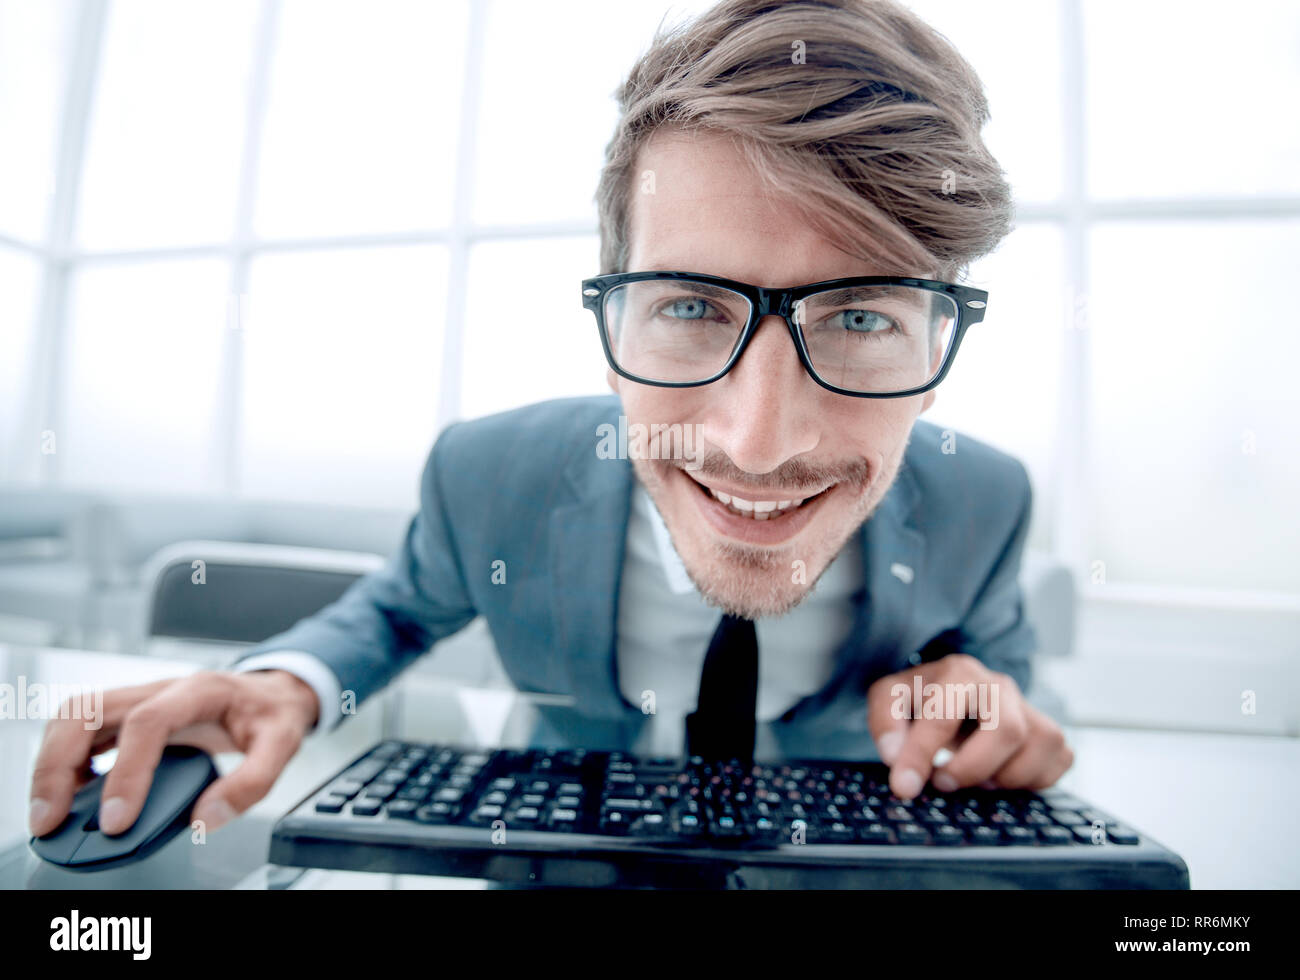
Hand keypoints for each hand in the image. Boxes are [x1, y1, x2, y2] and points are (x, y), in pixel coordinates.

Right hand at [28, 668, 319, 837]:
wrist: (274, 691)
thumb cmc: (273, 714)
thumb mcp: (283, 745)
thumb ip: (250, 783)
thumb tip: (206, 819)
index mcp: (200, 691)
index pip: (147, 723)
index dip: (126, 771)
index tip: (116, 820)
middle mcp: (161, 688)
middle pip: (88, 710)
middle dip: (59, 765)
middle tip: (50, 818)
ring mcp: (140, 697)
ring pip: (74, 716)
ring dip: (52, 762)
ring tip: (50, 809)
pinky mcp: (129, 714)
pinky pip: (82, 729)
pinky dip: (64, 760)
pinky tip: (69, 792)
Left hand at [866, 652, 1072, 799]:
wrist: (952, 691)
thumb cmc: (921, 698)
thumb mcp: (890, 698)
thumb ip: (885, 722)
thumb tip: (896, 758)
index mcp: (958, 673)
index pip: (943, 716)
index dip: (921, 755)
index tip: (904, 787)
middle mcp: (1000, 686)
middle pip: (1007, 730)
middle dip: (972, 767)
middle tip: (943, 781)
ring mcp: (1029, 708)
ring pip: (1040, 745)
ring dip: (1006, 776)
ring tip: (976, 778)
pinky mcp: (1050, 733)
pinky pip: (1060, 760)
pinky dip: (1034, 779)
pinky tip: (1002, 776)